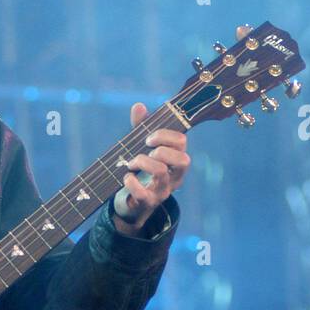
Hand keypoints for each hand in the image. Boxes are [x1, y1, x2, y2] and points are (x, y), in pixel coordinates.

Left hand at [112, 101, 190, 235]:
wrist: (133, 202)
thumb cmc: (141, 169)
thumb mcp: (141, 146)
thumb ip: (141, 127)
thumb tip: (139, 106)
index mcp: (176, 159)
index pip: (182, 142)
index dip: (164, 135)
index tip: (148, 138)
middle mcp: (175, 176)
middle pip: (184, 160)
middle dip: (161, 150)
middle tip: (145, 151)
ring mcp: (164, 190)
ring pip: (161, 172)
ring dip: (142, 162)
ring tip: (131, 163)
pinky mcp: (148, 202)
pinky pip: (143, 193)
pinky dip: (131, 182)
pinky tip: (126, 177)